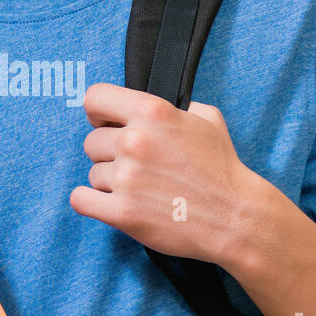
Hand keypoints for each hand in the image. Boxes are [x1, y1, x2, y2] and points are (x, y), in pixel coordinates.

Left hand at [69, 82, 255, 264]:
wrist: (235, 217)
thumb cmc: (222, 169)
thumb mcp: (207, 119)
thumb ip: (177, 106)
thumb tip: (160, 108)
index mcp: (153, 112)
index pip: (94, 98)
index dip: (99, 113)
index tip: (108, 125)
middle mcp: (135, 141)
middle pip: (91, 142)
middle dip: (109, 154)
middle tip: (137, 167)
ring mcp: (127, 178)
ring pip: (92, 174)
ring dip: (110, 182)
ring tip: (140, 190)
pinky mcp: (122, 212)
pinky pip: (80, 200)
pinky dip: (92, 202)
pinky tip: (110, 203)